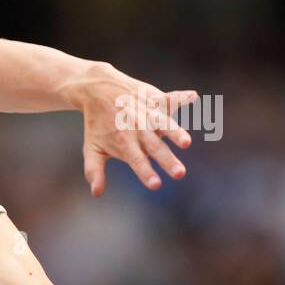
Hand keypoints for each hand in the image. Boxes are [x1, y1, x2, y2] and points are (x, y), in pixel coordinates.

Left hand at [71, 66, 196, 196]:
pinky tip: (192, 96)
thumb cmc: (96, 125)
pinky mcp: (155, 99)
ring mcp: (147, 114)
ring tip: (186, 142)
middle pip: (155, 147)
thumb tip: (96, 194)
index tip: (156, 185)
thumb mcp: (91, 148)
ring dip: (176, 133)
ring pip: (164, 125)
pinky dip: (180, 97)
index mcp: (124, 143)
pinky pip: (169, 98)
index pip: (137, 161)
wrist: (96, 90)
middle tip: (180, 174)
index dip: (146, 173)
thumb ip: (94, 171)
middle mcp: (137, 129)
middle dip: (167, 161)